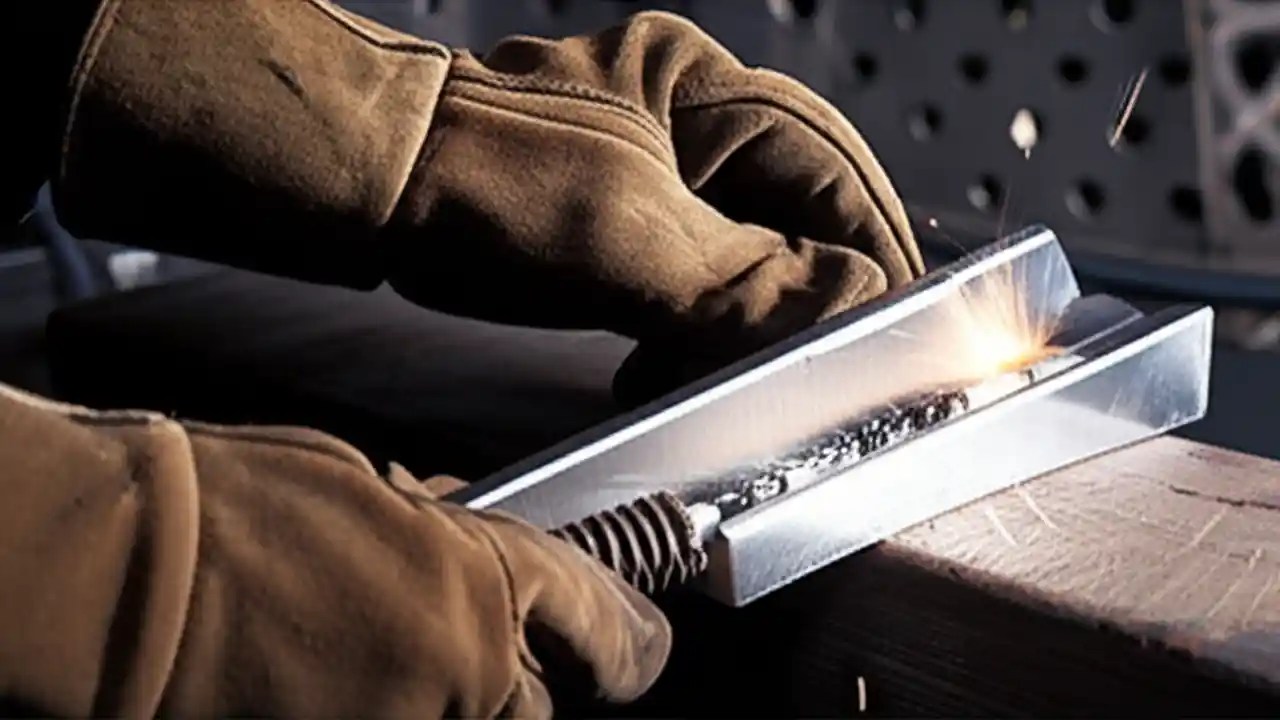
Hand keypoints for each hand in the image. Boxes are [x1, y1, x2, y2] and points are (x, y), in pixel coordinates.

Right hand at [1, 376, 670, 717]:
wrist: (122, 582)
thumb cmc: (231, 511)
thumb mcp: (371, 489)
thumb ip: (449, 529)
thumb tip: (477, 535)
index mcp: (482, 586)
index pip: (611, 632)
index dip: (628, 636)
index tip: (635, 638)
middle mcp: (462, 678)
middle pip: (545, 709)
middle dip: (522, 677)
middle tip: (466, 639)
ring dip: (448, 700)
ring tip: (372, 651)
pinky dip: (396, 714)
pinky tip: (341, 677)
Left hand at [383, 11, 924, 403]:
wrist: (371, 191)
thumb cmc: (478, 184)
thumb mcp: (629, 243)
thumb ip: (750, 286)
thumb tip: (857, 312)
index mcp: (705, 88)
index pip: (834, 172)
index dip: (873, 253)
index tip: (896, 326)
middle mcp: (687, 115)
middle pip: (793, 215)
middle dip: (797, 299)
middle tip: (801, 368)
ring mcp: (651, 160)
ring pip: (739, 251)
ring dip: (733, 322)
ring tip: (703, 375)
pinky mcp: (615, 208)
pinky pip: (686, 271)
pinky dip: (684, 324)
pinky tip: (654, 363)